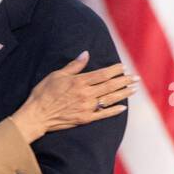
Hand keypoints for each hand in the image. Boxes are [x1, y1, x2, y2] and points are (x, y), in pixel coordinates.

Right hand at [10, 53, 138, 141]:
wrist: (37, 115)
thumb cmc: (44, 93)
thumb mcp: (57, 75)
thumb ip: (74, 66)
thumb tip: (86, 54)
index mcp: (79, 81)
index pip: (103, 74)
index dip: (115, 70)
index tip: (123, 67)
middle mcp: (86, 94)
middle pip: (110, 86)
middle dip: (125, 81)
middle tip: (136, 78)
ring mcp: (87, 107)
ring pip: (110, 99)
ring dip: (123, 93)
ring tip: (134, 89)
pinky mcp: (85, 119)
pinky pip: (104, 114)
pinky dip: (114, 110)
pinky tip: (123, 107)